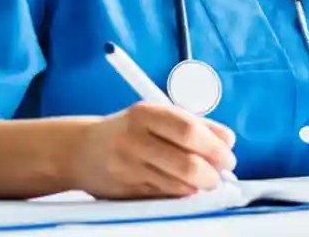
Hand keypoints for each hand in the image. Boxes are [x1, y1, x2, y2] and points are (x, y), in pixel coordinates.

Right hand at [69, 101, 236, 198]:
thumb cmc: (128, 130)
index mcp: (146, 113)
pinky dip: (181, 194)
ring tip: (204, 181)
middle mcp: (135, 139)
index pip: (189, 130)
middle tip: (220, 175)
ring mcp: (128, 167)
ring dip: (199, 186)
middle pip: (186, 163)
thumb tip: (228, 140)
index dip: (215, 146)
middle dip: (212, 174)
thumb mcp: (156, 116)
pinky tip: (184, 187)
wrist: (79, 150)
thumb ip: (194, 124)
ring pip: (177, 185)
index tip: (229, 156)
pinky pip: (163, 196)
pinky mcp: (125, 190)